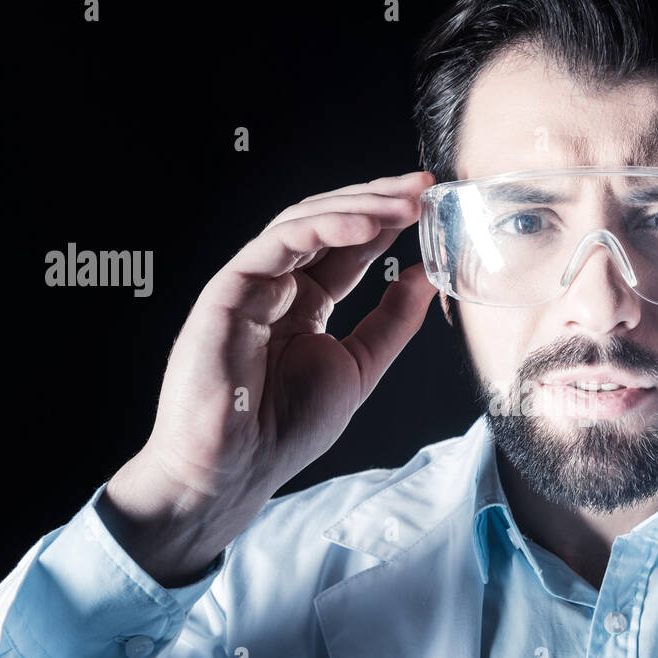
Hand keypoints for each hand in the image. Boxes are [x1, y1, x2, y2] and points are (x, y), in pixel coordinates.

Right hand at [102, 171, 438, 584]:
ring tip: (404, 204)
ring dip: (357, 208)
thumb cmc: (284, 429)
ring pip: (302, 223)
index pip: (349, 246)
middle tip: (423, 188)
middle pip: (328, 223)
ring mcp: (252, 284)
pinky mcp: (229, 290)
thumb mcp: (359, 367)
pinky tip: (364, 225)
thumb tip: (425, 274)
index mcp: (305, 302)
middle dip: (377, 200)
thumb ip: (392, 321)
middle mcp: (278, 286)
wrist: (235, 469)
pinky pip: (276, 245)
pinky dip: (321, 229)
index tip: (429, 201)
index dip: (388, 220)